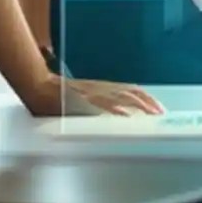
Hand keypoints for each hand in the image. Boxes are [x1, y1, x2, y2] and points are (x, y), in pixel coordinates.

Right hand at [26, 75, 165, 115]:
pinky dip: (115, 109)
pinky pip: (102, 104)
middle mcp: (103, 88)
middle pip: (132, 92)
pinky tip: (125, 115)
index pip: (132, 90)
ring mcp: (94, 93)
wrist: (40, 87)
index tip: (159, 108)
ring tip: (151, 115)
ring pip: (122, 97)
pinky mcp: (84, 100)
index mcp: (105, 87)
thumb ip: (102, 103)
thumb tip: (119, 114)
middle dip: (149, 103)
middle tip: (161, 114)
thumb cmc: (61, 95)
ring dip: (139, 106)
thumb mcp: (87, 96)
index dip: (147, 98)